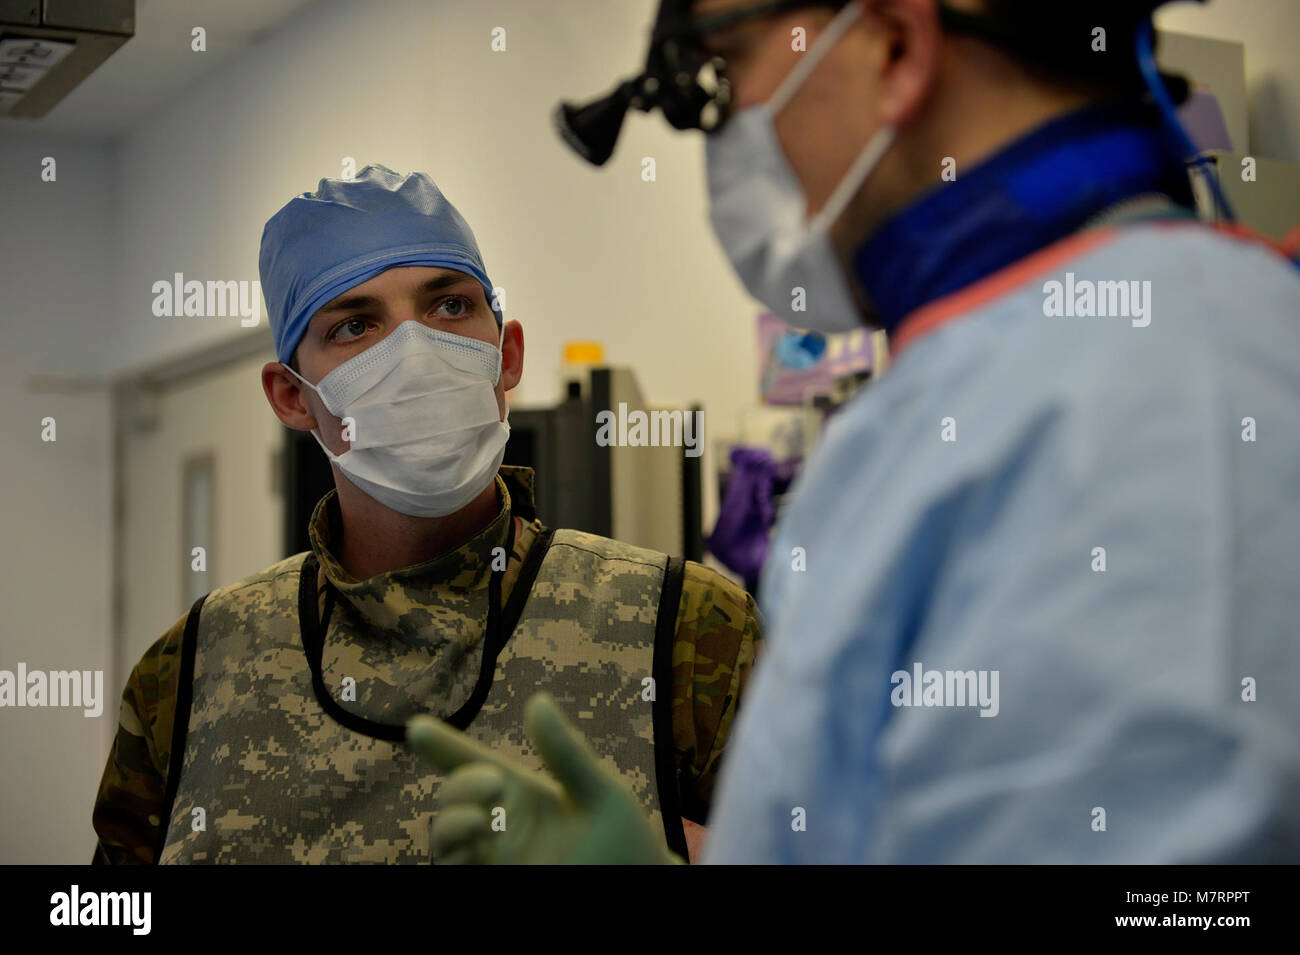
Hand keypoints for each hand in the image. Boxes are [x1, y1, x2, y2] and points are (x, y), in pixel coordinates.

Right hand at [406, 692, 684, 864]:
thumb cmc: (624, 841)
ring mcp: (495, 858)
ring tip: (481, 816)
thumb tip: (537, 700)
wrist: (641, 889)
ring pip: (446, 838)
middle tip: (493, 782)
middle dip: (460, 785)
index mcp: (522, 793)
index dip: (444, 745)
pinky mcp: (495, 881)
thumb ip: (567, 754)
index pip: (474, 763)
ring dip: (451, 822)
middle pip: (454, 797)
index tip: (418, 726)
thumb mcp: (600, 792)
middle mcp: (501, 824)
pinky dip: (455, 856)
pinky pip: (455, 870)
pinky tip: (481, 838)